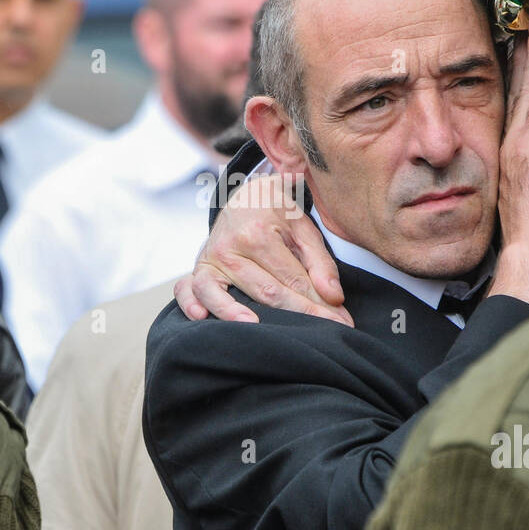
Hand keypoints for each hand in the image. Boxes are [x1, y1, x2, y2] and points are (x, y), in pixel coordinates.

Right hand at [173, 172, 352, 325]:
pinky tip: (201, 317)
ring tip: (256, 330)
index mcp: (259, 233)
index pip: (293, 279)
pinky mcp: (199, 267)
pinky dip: (191, 303)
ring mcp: (210, 257)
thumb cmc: (277, 212)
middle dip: (299, 315)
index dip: (318, 305)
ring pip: (224, 293)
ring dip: (236, 314)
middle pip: (265, 291)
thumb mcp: (304, 228)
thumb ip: (320, 262)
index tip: (341, 323)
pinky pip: (187, 287)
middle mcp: (231, 246)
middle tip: (327, 334)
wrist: (245, 195)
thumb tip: (333, 297)